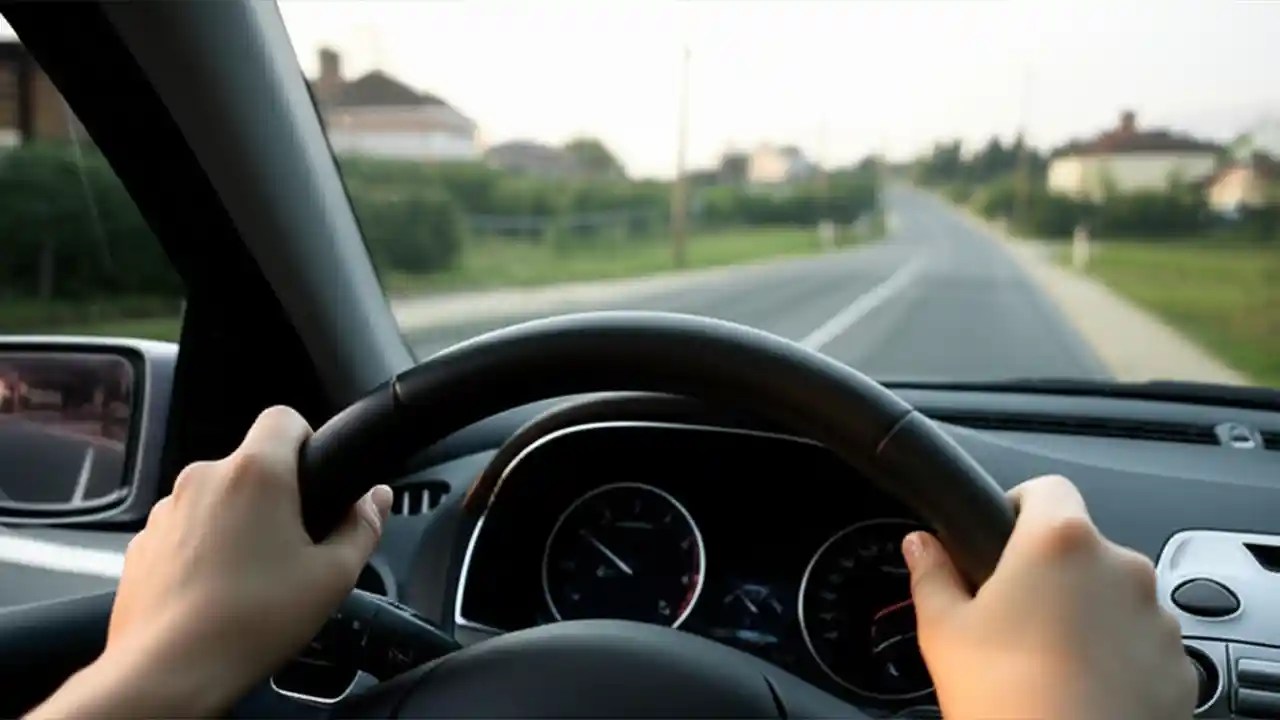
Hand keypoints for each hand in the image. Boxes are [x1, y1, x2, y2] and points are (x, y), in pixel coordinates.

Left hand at [29, 406, 391, 718]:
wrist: (169, 672)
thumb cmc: (251, 623)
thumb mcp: (333, 577)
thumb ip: (363, 526)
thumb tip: (377, 499)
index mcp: (257, 473)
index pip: (284, 418)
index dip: (307, 440)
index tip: (317, 478)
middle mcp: (204, 478)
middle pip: (251, 464)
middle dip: (276, 495)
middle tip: (296, 545)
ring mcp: (166, 510)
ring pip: (216, 498)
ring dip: (236, 523)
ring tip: (254, 577)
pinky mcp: (141, 544)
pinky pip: (185, 530)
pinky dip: (202, 550)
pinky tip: (218, 591)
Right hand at [904, 475, 1194, 719]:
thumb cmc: (1006, 702)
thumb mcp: (944, 632)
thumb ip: (931, 573)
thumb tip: (920, 545)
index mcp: (1058, 542)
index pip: (1045, 488)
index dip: (1017, 507)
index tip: (998, 537)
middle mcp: (1120, 567)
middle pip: (1079, 546)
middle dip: (1047, 572)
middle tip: (1009, 617)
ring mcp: (1157, 618)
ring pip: (1113, 596)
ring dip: (1085, 614)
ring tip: (1043, 661)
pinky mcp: (1179, 666)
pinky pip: (1141, 643)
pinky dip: (1115, 655)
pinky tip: (1078, 687)